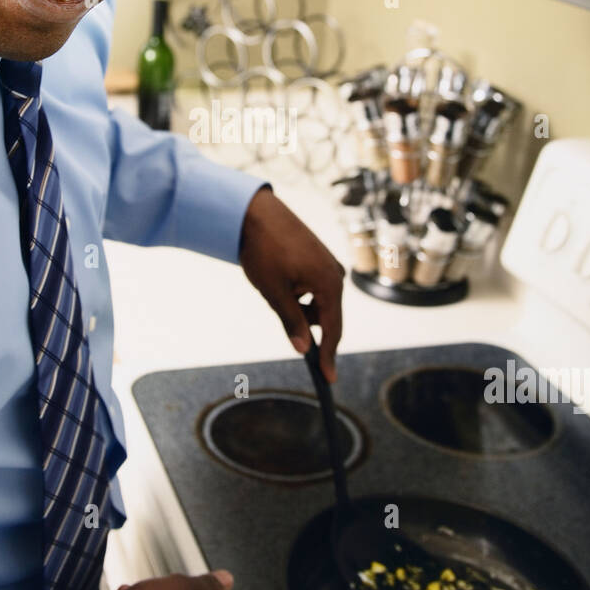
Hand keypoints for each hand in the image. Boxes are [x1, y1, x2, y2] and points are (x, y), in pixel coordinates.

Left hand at [239, 187, 344, 382]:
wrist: (254, 212)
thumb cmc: (264, 251)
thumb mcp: (274, 292)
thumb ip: (292, 322)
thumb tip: (305, 348)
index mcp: (329, 283)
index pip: (333, 329)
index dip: (329, 355)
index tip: (328, 378)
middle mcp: (335, 273)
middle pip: (327, 315)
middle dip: (308, 325)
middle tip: (284, 322)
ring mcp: (327, 263)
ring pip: (318, 301)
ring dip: (301, 307)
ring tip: (275, 291)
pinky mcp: (318, 256)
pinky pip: (314, 286)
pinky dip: (300, 293)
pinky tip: (280, 282)